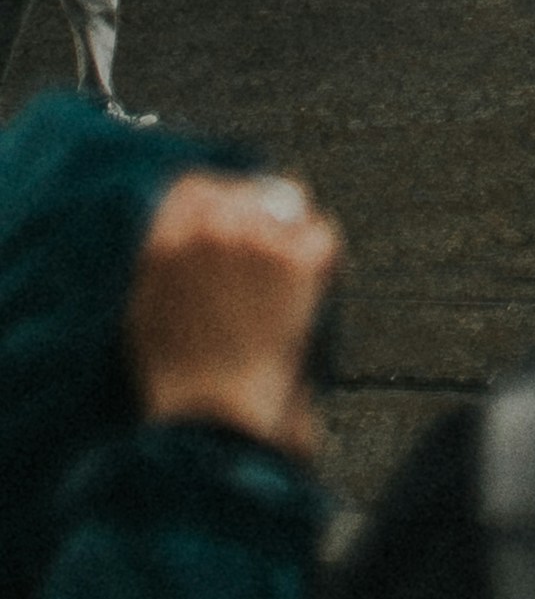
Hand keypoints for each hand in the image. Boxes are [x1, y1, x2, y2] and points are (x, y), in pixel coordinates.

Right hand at [122, 170, 340, 459]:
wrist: (211, 412)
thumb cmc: (176, 382)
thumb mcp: (144, 313)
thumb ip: (163, 265)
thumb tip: (184, 240)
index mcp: (165, 238)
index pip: (195, 186)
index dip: (219, 199)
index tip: (233, 216)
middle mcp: (211, 227)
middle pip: (248, 190)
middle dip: (261, 213)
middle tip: (273, 249)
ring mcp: (256, 238)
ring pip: (291, 205)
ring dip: (293, 231)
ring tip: (294, 273)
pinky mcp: (295, 257)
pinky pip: (322, 236)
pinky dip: (324, 258)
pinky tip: (316, 288)